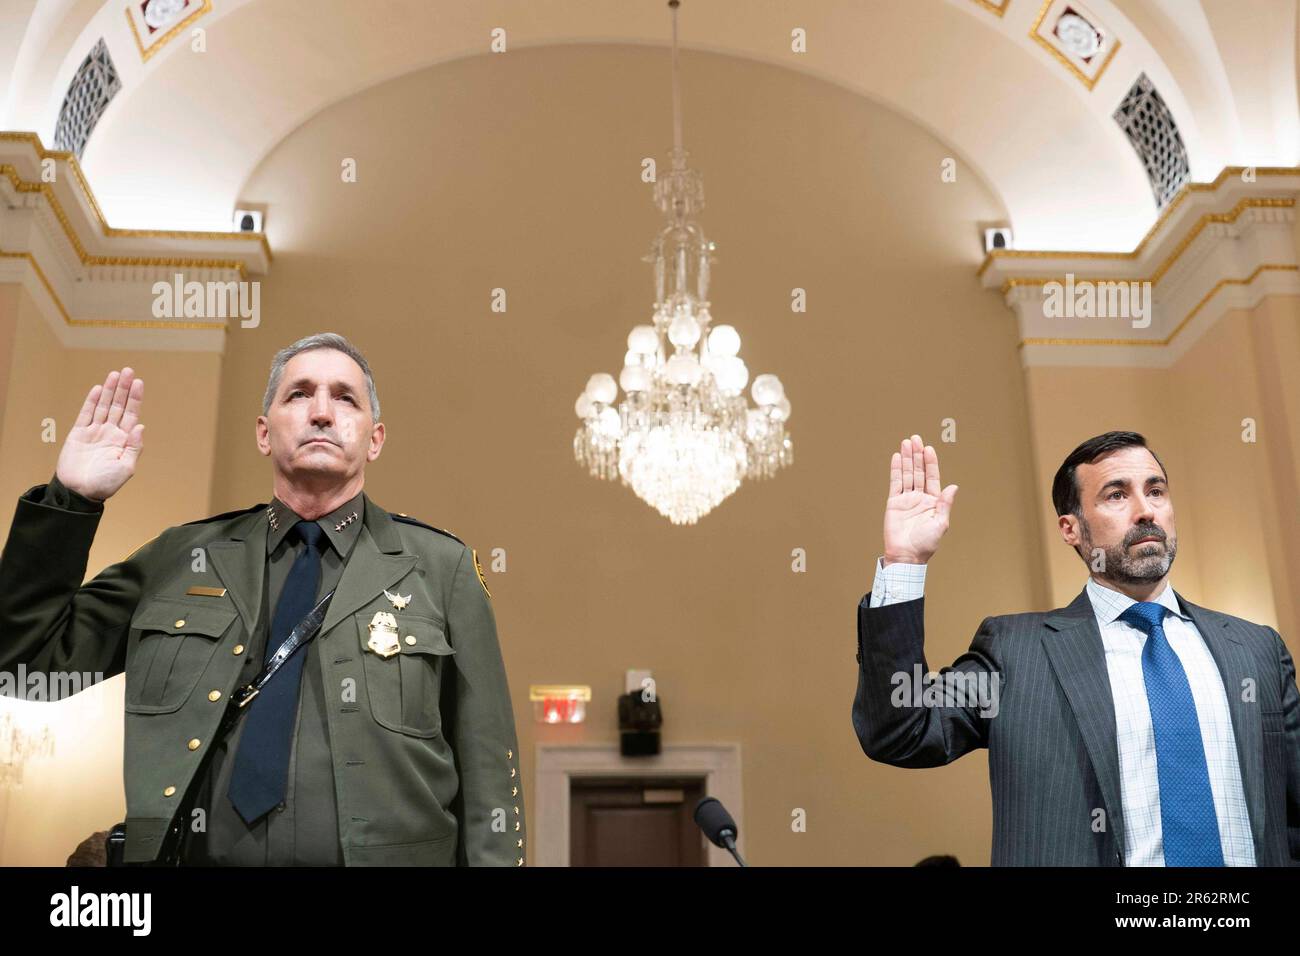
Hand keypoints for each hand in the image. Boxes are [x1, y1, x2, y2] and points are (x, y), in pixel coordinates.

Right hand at [55, 368, 144, 501]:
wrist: (79, 492)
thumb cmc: (105, 484)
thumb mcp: (126, 467)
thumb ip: (134, 447)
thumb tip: (141, 427)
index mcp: (124, 440)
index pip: (131, 414)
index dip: (135, 398)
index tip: (138, 382)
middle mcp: (110, 433)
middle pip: (118, 405)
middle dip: (123, 388)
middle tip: (128, 370)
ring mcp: (94, 432)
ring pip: (103, 406)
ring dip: (109, 390)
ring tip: (115, 374)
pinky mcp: (78, 434)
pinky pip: (85, 414)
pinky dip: (91, 401)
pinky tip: (97, 388)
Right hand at [882, 434, 957, 565]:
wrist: (906, 556)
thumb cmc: (925, 544)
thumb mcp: (940, 524)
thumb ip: (944, 504)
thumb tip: (953, 486)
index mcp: (933, 502)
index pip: (932, 477)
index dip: (930, 463)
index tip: (928, 449)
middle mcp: (920, 498)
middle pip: (918, 472)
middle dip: (917, 455)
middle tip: (915, 438)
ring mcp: (906, 499)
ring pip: (907, 474)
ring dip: (907, 458)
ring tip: (906, 443)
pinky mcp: (894, 503)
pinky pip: (895, 483)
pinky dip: (896, 470)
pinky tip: (897, 457)